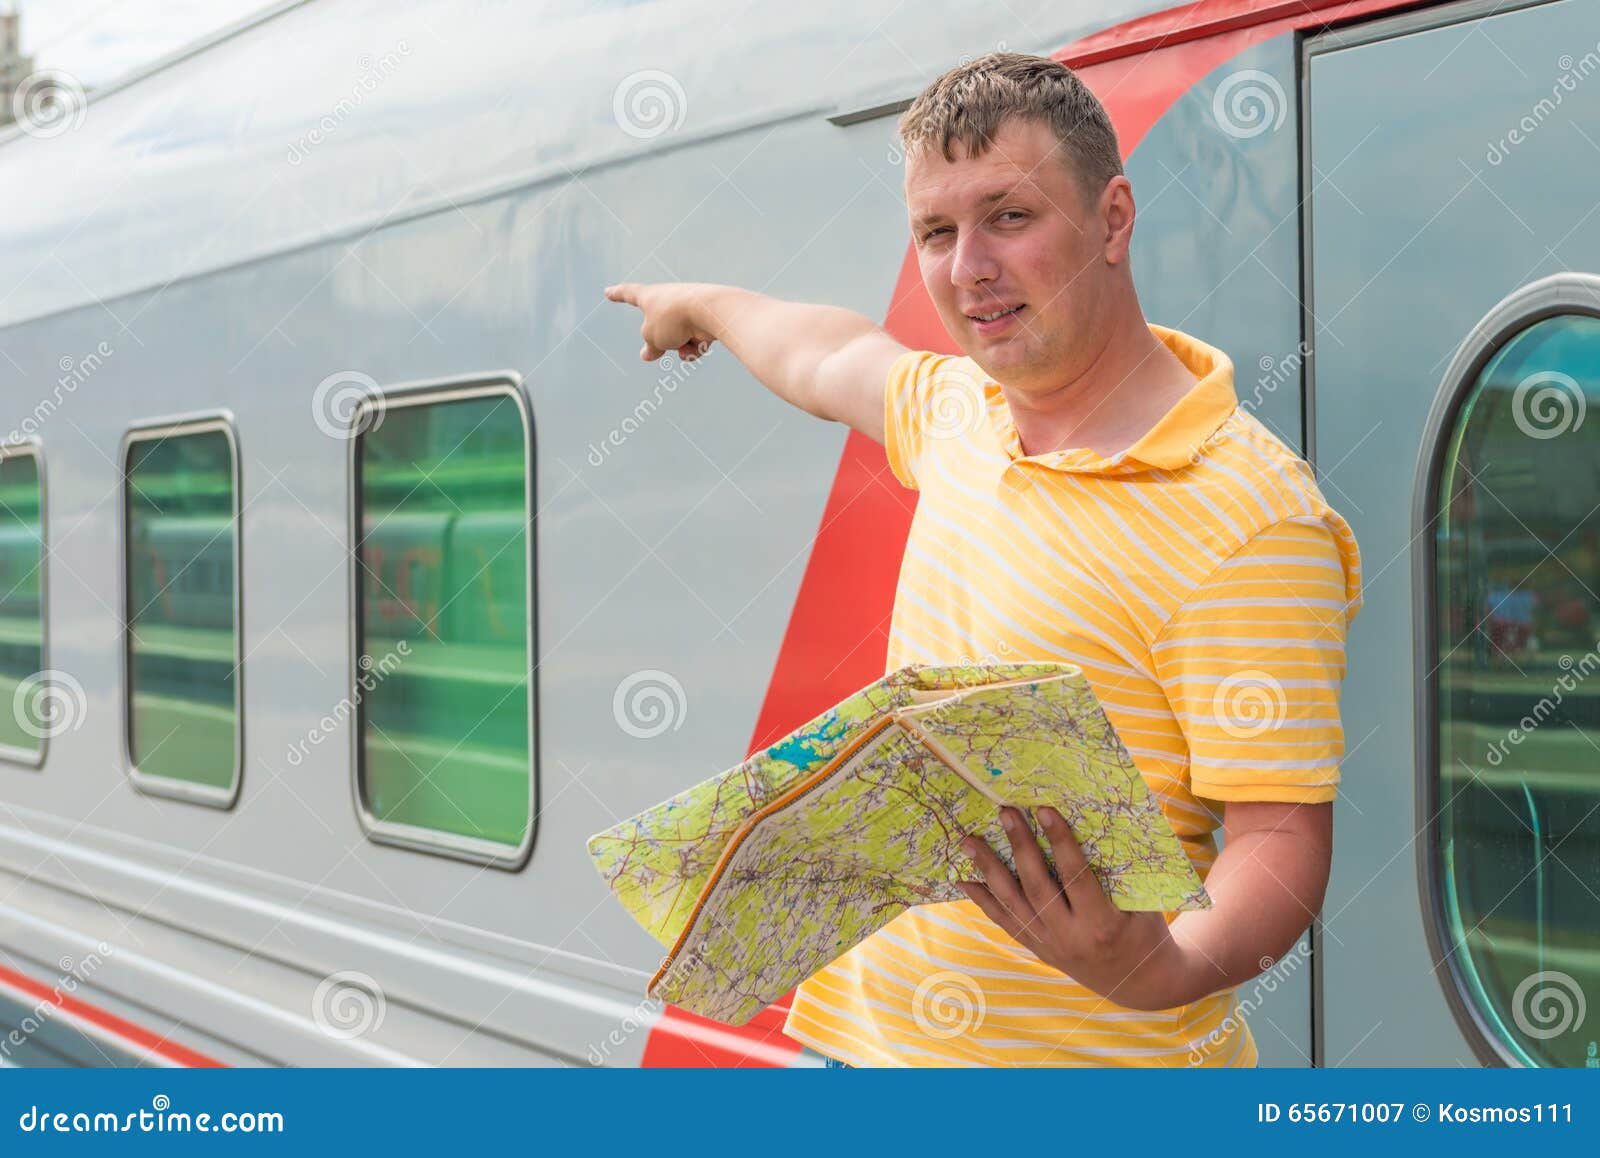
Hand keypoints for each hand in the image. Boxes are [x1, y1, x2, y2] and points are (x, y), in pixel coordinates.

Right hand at [603, 281, 717, 361]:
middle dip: (663, 341)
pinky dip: (695, 347)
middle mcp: (668, 300)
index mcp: (649, 296)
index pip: (628, 294)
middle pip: (659, 328)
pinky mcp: (705, 320)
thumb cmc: (675, 318)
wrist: (711, 312)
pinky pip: (694, 342)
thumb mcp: (652, 336)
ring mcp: (687, 309)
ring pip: (677, 339)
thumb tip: (648, 355)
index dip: (617, 295)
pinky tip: (701, 344)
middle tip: (664, 348)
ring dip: (679, 347)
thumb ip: (649, 346)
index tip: (608, 292)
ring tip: (685, 341)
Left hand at [957, 805, 1199, 1010]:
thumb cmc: (1146, 930)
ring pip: (1012, 904)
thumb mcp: (1144, 902)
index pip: (1076, 877)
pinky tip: (964, 879)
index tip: (1045, 810)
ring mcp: (1049, 945)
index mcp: (1103, 924)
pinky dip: (982, 899)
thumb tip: (1096, 817)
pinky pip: (1004, 922)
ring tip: (969, 841)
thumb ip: (1118, 870)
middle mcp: (1070, 938)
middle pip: (1037, 886)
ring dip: (989, 870)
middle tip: (1005, 812)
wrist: (1140, 982)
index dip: (1060, 842)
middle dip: (1020, 846)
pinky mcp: (1037, 949)